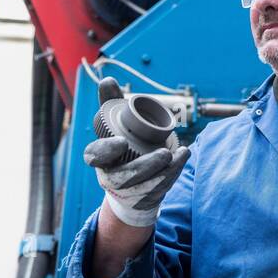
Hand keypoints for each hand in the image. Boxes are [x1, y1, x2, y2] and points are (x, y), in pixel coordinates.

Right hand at [84, 77, 188, 227]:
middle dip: (144, 167)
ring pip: (143, 186)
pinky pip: (158, 190)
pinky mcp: (144, 198)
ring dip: (164, 171)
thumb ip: (111, 102)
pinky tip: (183, 157)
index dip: (106, 150)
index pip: (94, 156)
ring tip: (179, 154)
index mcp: (100, 158)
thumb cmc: (123, 143)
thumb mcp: (117, 123)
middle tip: (164, 153)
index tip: (122, 142)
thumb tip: (107, 79)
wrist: (130, 180)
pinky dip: (173, 174)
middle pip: (122, 177)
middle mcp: (110, 177)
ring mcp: (127, 191)